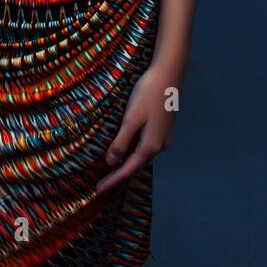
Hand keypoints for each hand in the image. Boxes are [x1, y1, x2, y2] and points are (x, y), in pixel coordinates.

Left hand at [95, 63, 179, 195]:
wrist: (169, 74)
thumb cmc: (148, 94)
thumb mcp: (131, 118)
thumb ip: (121, 142)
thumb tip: (111, 162)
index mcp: (150, 146)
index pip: (128, 169)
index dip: (113, 180)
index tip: (98, 191)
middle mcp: (160, 146)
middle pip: (136, 166)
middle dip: (119, 176)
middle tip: (101, 185)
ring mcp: (164, 138)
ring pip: (142, 157)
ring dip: (127, 166)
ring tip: (111, 172)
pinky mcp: (164, 129)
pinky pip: (146, 148)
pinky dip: (135, 154)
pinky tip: (127, 153)